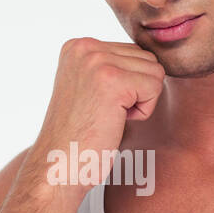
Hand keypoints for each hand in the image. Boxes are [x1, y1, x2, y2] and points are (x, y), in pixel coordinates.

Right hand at [29, 37, 164, 194]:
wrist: (58, 166)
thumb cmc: (78, 136)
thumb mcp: (89, 87)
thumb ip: (111, 65)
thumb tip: (149, 56)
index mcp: (77, 46)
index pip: (133, 52)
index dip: (127, 86)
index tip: (97, 105)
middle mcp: (84, 47)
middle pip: (147, 58)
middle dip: (136, 91)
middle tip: (104, 113)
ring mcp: (96, 61)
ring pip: (154, 71)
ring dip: (139, 101)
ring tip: (108, 116)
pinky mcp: (112, 81)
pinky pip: (155, 86)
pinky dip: (143, 111)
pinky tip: (114, 121)